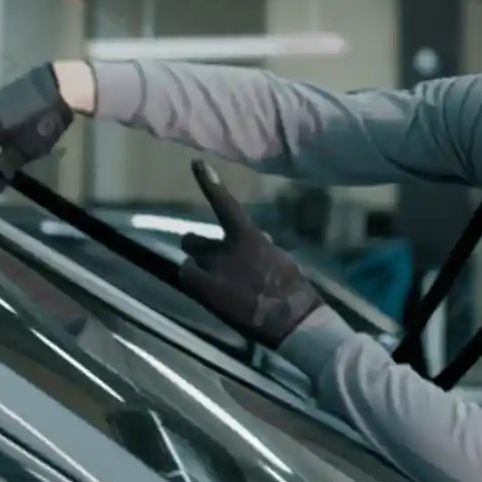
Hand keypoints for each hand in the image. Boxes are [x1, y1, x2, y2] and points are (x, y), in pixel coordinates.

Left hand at [179, 159, 323, 347]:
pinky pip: (187, 278)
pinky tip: (207, 290)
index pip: (225, 204)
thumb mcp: (279, 258)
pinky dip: (194, 281)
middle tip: (207, 257)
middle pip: (194, 241)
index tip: (197, 163)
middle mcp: (226, 251)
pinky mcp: (206, 291)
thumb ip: (259, 247)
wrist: (291, 318)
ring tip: (211, 280)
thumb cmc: (293, 289)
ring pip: (190, 262)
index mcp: (248, 238)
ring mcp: (213, 271)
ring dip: (197, 267)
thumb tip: (254, 240)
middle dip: (199, 247)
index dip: (210, 182)